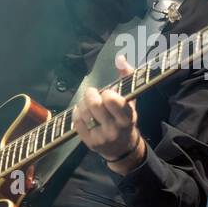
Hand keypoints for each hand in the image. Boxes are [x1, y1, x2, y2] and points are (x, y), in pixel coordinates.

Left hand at [74, 54, 145, 174]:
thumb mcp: (131, 101)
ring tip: (89, 104)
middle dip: (91, 95)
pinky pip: (76, 122)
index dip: (107, 94)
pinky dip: (77, 113)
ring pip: (84, 112)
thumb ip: (128, 78)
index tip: (108, 94)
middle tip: (93, 94)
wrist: (122, 148)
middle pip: (94, 105)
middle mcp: (114, 129)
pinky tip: (82, 112)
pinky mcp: (89, 143)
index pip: (112, 101)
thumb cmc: (126, 120)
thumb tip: (120, 58)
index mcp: (127, 118)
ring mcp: (101, 137)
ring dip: (83, 103)